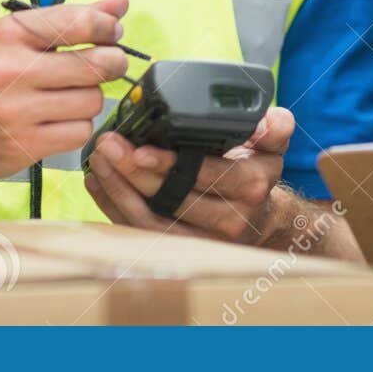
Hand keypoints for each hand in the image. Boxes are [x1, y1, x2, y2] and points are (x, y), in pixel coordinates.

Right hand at [0, 0, 130, 179]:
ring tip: (71, 94)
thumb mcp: (16, 35)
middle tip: (107, 64)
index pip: (80, 22)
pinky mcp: (22, 147)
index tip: (112, 32)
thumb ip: (71, 17)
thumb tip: (120, 3)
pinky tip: (59, 119)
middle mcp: (10, 71)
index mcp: (9, 34)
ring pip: (91, 101)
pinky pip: (80, 132)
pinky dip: (78, 125)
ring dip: (90, 98)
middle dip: (111, 63)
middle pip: (95, 65)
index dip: (108, 27)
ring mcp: (15, 112)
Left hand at [84, 105, 292, 244]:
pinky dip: (114, 207)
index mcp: (250, 186)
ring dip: (118, 190)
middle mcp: (228, 220)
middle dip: (132, 173)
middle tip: (108, 146)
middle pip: (171, 199)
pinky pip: (141, 232)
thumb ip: (274, 127)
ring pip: (151, 221)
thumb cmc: (257, 172)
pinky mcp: (178, 251)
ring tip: (98, 160)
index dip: (169, 164)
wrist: (261, 219)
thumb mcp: (273, 146)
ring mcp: (202, 242)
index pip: (204, 176)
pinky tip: (98, 182)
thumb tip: (267, 120)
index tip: (139, 148)